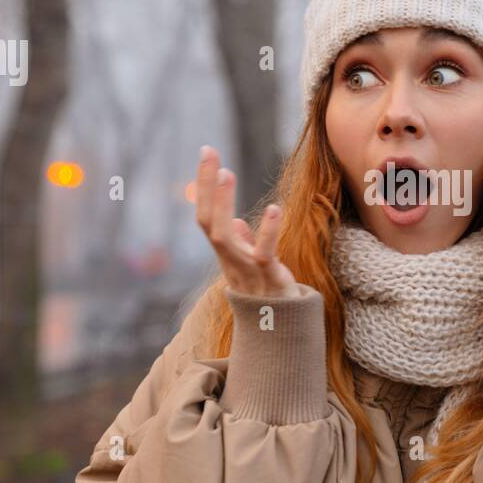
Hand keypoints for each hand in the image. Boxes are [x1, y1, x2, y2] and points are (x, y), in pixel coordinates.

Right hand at [195, 144, 297, 297]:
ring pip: (224, 238)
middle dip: (206, 188)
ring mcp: (246, 269)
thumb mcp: (250, 264)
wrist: (279, 329)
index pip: (206, 216)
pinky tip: (272, 209)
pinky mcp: (269, 277)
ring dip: (223, 206)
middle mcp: (229, 260)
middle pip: (208, 222)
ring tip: (227, 174)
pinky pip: (263, 253)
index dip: (203, 186)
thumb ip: (242, 243)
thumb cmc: (265, 292)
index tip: (208, 152)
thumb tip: (237, 223)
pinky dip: (266, 232)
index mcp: (225, 253)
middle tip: (210, 155)